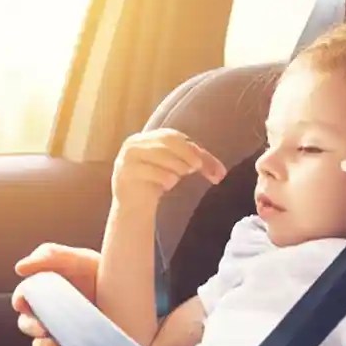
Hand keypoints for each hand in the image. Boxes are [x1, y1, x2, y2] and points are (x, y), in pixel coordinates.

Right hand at [12, 243, 101, 345]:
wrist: (132, 290)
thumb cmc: (101, 270)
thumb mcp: (80, 258)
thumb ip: (50, 255)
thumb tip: (19, 268)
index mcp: (47, 288)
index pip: (23, 296)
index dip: (21, 299)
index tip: (24, 302)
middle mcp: (50, 311)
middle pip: (26, 322)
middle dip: (30, 325)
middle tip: (42, 325)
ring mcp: (62, 329)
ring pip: (38, 341)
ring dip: (41, 342)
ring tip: (53, 339)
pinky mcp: (74, 344)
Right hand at [112, 129, 226, 209]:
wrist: (133, 208)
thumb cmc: (156, 184)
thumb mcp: (178, 169)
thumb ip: (198, 164)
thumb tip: (221, 173)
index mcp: (148, 138)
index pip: (173, 136)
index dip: (191, 148)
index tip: (203, 166)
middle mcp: (134, 143)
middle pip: (167, 140)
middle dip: (186, 154)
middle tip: (196, 168)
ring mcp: (126, 158)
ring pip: (159, 154)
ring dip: (176, 166)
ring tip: (177, 179)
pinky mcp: (124, 174)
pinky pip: (148, 170)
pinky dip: (163, 177)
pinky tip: (168, 185)